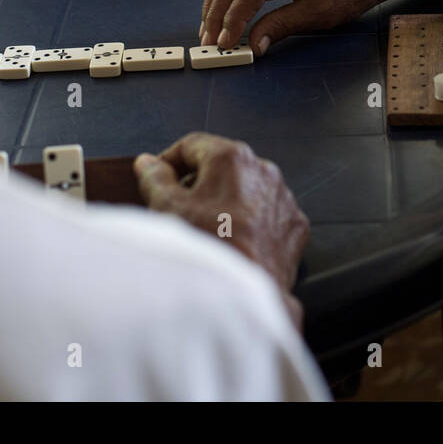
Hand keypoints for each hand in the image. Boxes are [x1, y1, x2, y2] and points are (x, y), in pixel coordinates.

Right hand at [134, 134, 308, 324]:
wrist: (244, 297)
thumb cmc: (207, 249)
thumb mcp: (167, 208)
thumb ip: (154, 178)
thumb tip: (148, 164)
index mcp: (231, 158)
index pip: (192, 145)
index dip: (168, 161)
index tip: (156, 178)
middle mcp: (264, 170)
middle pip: (221, 166)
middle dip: (197, 184)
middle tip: (177, 209)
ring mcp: (283, 198)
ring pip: (245, 190)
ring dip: (224, 203)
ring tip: (205, 231)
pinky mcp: (294, 226)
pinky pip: (265, 214)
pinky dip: (248, 222)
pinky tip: (231, 243)